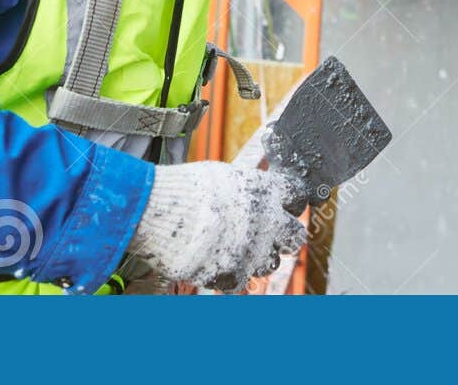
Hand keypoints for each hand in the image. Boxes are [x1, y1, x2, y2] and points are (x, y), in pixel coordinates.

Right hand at [125, 161, 306, 291]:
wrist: (159, 212)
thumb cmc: (186, 188)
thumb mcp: (224, 175)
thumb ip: (248, 188)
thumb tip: (253, 194)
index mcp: (268, 191)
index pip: (297, 197)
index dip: (289, 202)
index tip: (281, 205)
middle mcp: (269, 222)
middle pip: (294, 236)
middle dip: (282, 235)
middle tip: (267, 234)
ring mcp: (253, 252)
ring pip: (270, 263)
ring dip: (257, 257)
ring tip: (235, 247)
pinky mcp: (233, 275)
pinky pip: (242, 282)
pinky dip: (231, 274)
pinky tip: (217, 261)